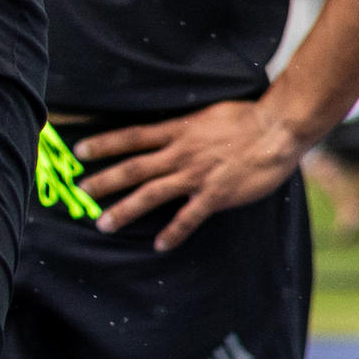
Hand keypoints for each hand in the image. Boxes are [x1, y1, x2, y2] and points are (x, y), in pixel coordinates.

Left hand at [78, 95, 309, 245]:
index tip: (79, 151)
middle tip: (80, 193)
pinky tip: (159, 244)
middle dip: (103, 181)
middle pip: (133, 169)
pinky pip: (188, 217)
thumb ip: (188, 125)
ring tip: (103, 222)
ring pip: (151, 194)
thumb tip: (176, 130)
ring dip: (124, 209)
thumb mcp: (209, 113)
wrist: (278, 130)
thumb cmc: (250, 117)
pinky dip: (173, 232)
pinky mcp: (216, 195)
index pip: (132, 137)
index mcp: (179, 131)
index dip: (104, 144)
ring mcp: (196, 176)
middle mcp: (181, 154)